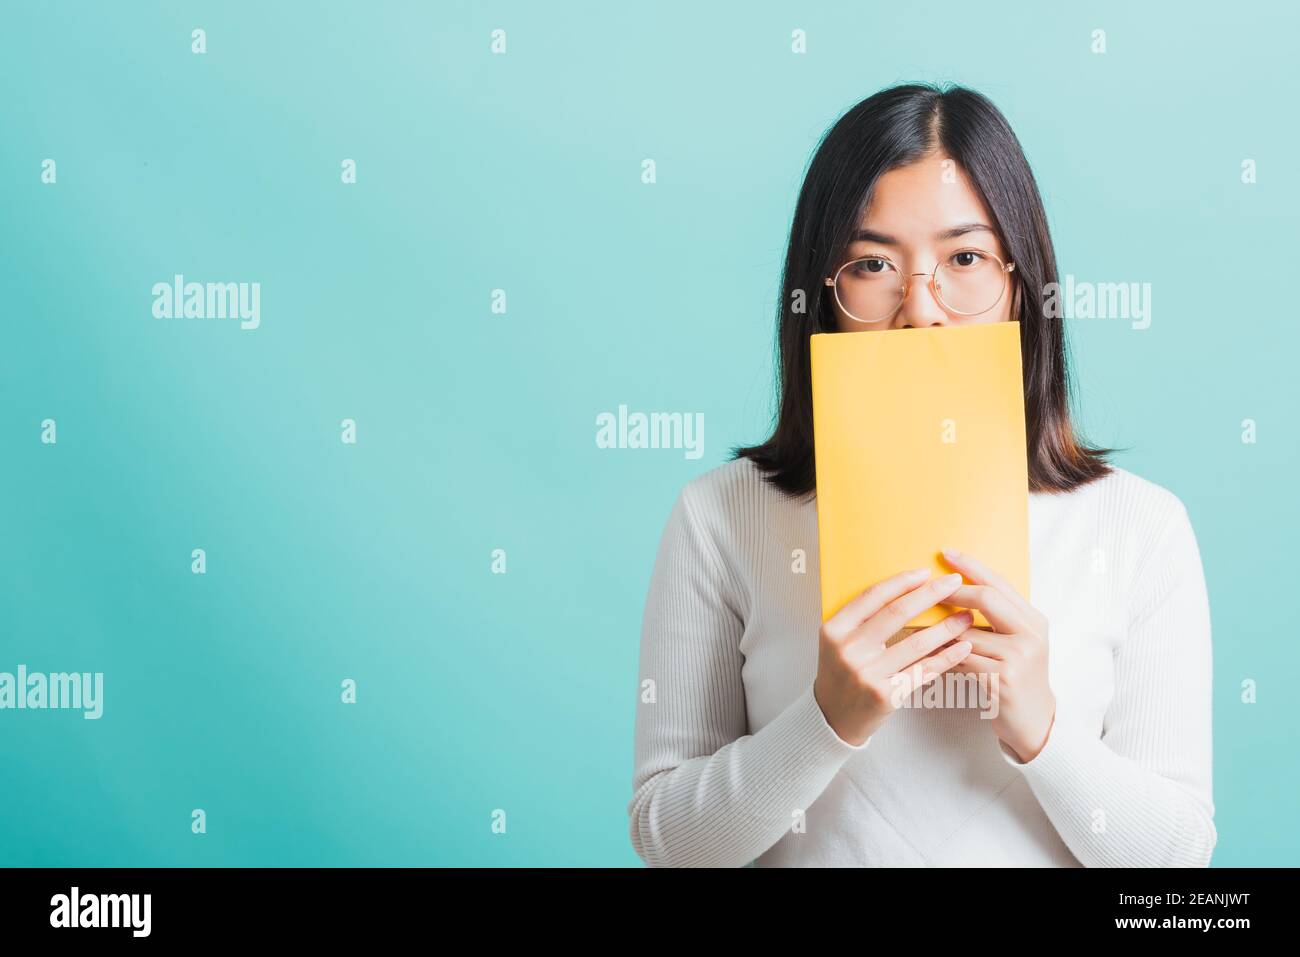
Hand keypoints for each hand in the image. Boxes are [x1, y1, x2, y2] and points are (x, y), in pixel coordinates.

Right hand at [813, 568, 977, 746]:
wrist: (832, 718)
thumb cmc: (842, 673)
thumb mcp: (840, 642)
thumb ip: (863, 619)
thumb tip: (909, 591)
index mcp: (834, 629)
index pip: (872, 596)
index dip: (901, 582)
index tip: (926, 572)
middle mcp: (848, 650)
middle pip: (896, 613)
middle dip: (930, 595)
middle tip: (954, 584)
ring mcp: (866, 673)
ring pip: (915, 643)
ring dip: (946, 627)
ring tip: (967, 616)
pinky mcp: (885, 695)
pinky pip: (923, 671)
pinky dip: (946, 657)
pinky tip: (963, 647)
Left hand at [940, 547, 1056, 762]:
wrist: (1035, 722)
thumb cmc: (1016, 677)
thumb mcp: (1016, 642)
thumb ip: (995, 617)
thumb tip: (954, 588)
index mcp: (1034, 620)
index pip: (1000, 583)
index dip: (971, 566)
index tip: (946, 553)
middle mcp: (1030, 635)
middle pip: (986, 599)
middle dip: (952, 592)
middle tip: (926, 589)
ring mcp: (1018, 657)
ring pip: (966, 633)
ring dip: (938, 631)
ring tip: (916, 629)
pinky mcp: (1001, 678)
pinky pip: (960, 659)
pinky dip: (941, 656)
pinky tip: (927, 657)